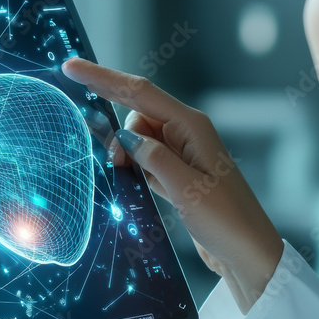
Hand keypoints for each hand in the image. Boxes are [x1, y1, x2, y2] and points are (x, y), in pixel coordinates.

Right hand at [62, 57, 283, 312]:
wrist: (247, 252)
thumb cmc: (226, 220)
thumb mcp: (187, 189)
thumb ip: (154, 158)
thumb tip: (128, 137)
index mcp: (191, 126)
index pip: (139, 92)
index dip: (103, 77)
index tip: (71, 66)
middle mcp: (186, 132)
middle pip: (137, 114)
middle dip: (118, 133)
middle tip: (114, 163)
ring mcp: (182, 152)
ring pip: (138, 138)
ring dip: (127, 155)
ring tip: (135, 183)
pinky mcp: (177, 172)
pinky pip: (145, 157)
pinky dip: (135, 166)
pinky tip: (136, 184)